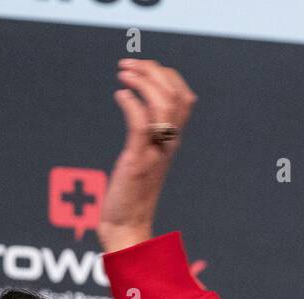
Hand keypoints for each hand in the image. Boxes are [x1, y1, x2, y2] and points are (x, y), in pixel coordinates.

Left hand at [98, 59, 196, 253]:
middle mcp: (168, 145)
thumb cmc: (130, 198)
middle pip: (176, 95)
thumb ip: (146, 137)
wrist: (126, 229)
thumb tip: (137, 111)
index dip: (166, 75)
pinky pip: (141, 125)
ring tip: (122, 74)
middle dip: (152, 71)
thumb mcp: (142, 159)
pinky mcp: (137, 162)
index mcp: (172, 142)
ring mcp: (154, 153)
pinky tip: (119, 95)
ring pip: (163, 104)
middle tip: (127, 66)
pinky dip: (132, 103)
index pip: (183, 97)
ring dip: (143, 81)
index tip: (142, 68)